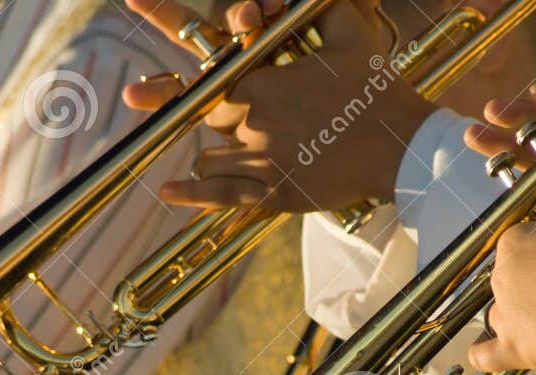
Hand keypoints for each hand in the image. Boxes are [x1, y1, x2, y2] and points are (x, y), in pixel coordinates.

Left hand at [125, 0, 433, 210]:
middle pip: (213, 118)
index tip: (135, 88)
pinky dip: (192, 194)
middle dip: (220, 113)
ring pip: (213, 155)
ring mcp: (263, 161)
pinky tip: (168, 192)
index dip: (177, 84)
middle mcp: (256, 123)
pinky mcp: (274, 194)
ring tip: (238, 145)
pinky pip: (222, 195)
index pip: (212, 82)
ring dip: (219, 149)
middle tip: (240, 114)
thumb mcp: (349, 34)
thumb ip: (315, 6)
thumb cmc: (376, 87)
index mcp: (265, 83)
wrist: (401, 147)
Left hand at [468, 140, 535, 372]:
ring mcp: (503, 316)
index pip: (527, 240)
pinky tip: (488, 353)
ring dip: (525, 313)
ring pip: (506, 311)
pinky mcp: (512, 350)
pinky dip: (487, 354)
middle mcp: (499, 277)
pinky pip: (487, 355)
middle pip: (518, 276)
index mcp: (513, 241)